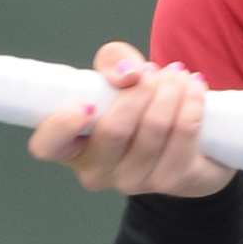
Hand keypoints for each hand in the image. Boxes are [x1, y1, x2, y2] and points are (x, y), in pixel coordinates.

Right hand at [28, 41, 232, 197]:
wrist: (190, 143)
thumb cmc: (138, 107)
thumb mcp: (116, 75)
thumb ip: (113, 62)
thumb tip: (128, 76)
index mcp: (71, 146)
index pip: (48, 145)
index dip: (61, 126)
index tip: (86, 105)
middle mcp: (97, 171)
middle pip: (114, 131)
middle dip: (139, 90)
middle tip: (152, 73)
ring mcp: (133, 181)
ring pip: (153, 128)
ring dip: (170, 91)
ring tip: (176, 75)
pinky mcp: (171, 181)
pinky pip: (183, 134)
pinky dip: (191, 102)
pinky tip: (195, 88)